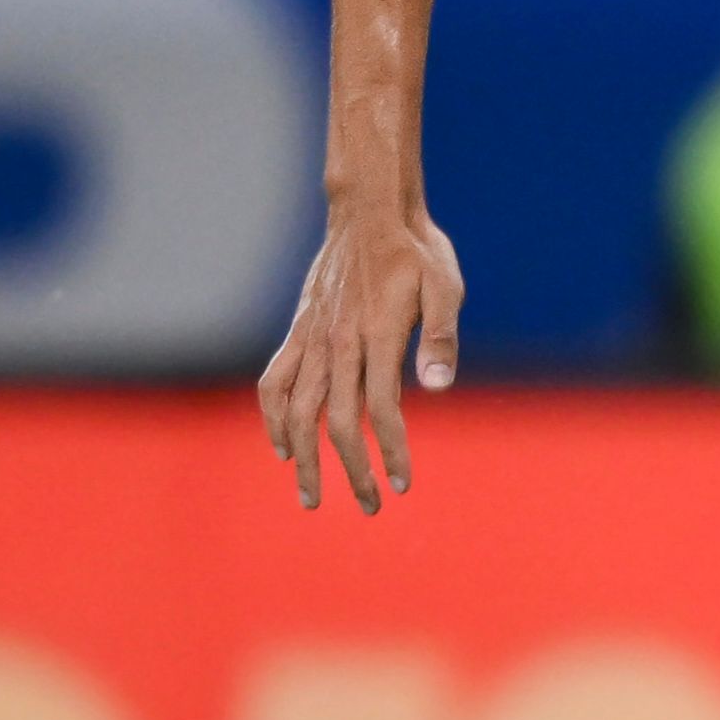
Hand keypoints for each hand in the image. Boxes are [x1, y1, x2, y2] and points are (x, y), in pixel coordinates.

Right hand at [257, 199, 464, 513]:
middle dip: (351, 471)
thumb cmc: (417, 252)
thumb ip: (439, 338)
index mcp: (375, 336)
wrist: (369, 212)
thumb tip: (438, 390)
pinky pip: (274, 382)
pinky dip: (273, 417)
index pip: (381, 411)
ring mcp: (312, 338)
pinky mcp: (298, 331)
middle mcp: (337, 343)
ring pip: (296, 411)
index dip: (390, 452)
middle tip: (370, 506)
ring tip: (311, 497)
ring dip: (303, 458)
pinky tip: (282, 445)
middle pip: (337, 423)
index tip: (401, 485)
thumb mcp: (445, 288)